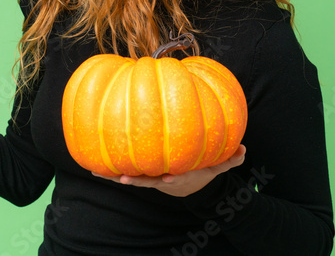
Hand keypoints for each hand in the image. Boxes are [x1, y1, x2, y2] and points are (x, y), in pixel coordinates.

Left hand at [92, 145, 246, 196]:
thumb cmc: (202, 171)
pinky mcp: (141, 172)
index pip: (171, 178)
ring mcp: (149, 177)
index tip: (165, 178)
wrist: (190, 185)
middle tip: (121, 178)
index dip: (166, 179)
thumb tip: (244, 149)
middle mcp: (161, 178)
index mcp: (177, 176)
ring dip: (112, 175)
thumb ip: (231, 159)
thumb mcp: (218, 167)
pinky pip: (123, 170)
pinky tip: (91, 164)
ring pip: (130, 177)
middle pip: (145, 181)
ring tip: (95, 171)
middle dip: (134, 180)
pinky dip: (107, 169)